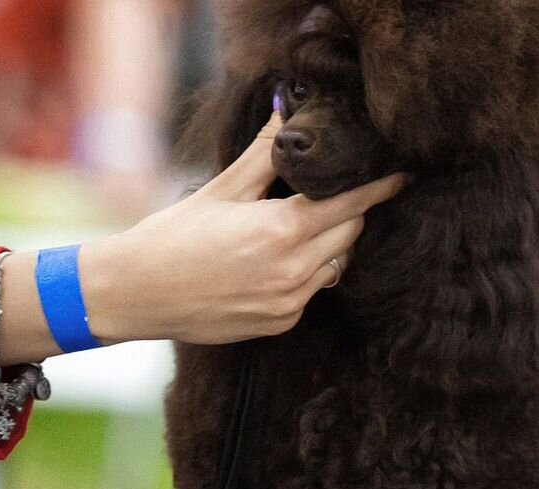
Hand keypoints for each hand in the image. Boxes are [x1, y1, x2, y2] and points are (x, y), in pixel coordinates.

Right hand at [81, 112, 405, 344]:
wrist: (137, 294)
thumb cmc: (173, 236)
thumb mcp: (222, 189)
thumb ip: (264, 155)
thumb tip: (287, 116)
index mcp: (281, 231)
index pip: (350, 205)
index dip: (378, 188)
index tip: (401, 176)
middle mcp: (294, 271)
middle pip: (349, 233)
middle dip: (349, 213)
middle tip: (333, 195)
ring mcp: (289, 303)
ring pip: (335, 265)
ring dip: (328, 244)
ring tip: (295, 229)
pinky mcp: (281, 323)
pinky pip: (313, 291)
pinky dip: (306, 272)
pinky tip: (275, 262)